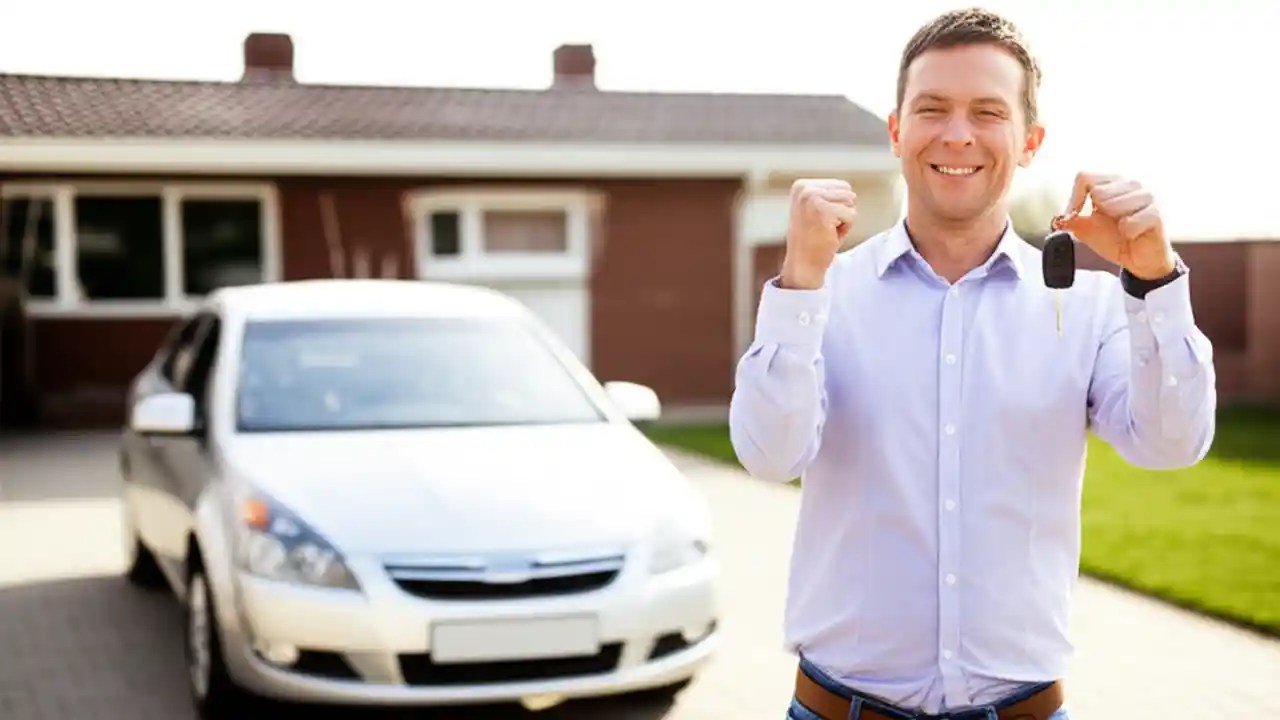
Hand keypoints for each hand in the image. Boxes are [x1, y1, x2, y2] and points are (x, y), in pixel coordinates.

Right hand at [780, 179, 857, 289]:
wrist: (802, 265)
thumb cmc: (812, 240)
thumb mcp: (815, 209)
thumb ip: (828, 195)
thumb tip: (850, 191)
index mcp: (801, 185)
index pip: (842, 185)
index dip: (837, 206)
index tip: (819, 219)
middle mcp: (805, 188)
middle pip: (848, 191)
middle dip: (842, 211)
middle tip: (823, 226)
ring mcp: (813, 198)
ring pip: (851, 202)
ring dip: (843, 220)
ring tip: (826, 230)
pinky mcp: (824, 210)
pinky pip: (852, 215)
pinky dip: (845, 229)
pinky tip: (828, 235)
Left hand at [1054, 172, 1175, 280]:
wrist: (1140, 260)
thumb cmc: (1116, 240)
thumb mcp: (1087, 230)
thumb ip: (1071, 221)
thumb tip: (1057, 219)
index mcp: (1113, 183)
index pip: (1085, 176)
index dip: (1075, 199)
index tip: (1073, 216)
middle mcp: (1131, 184)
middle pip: (1099, 191)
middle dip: (1097, 214)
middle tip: (1110, 224)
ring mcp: (1147, 197)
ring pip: (1113, 204)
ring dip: (1114, 223)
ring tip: (1124, 228)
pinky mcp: (1156, 213)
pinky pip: (1130, 222)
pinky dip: (1128, 232)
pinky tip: (1134, 235)